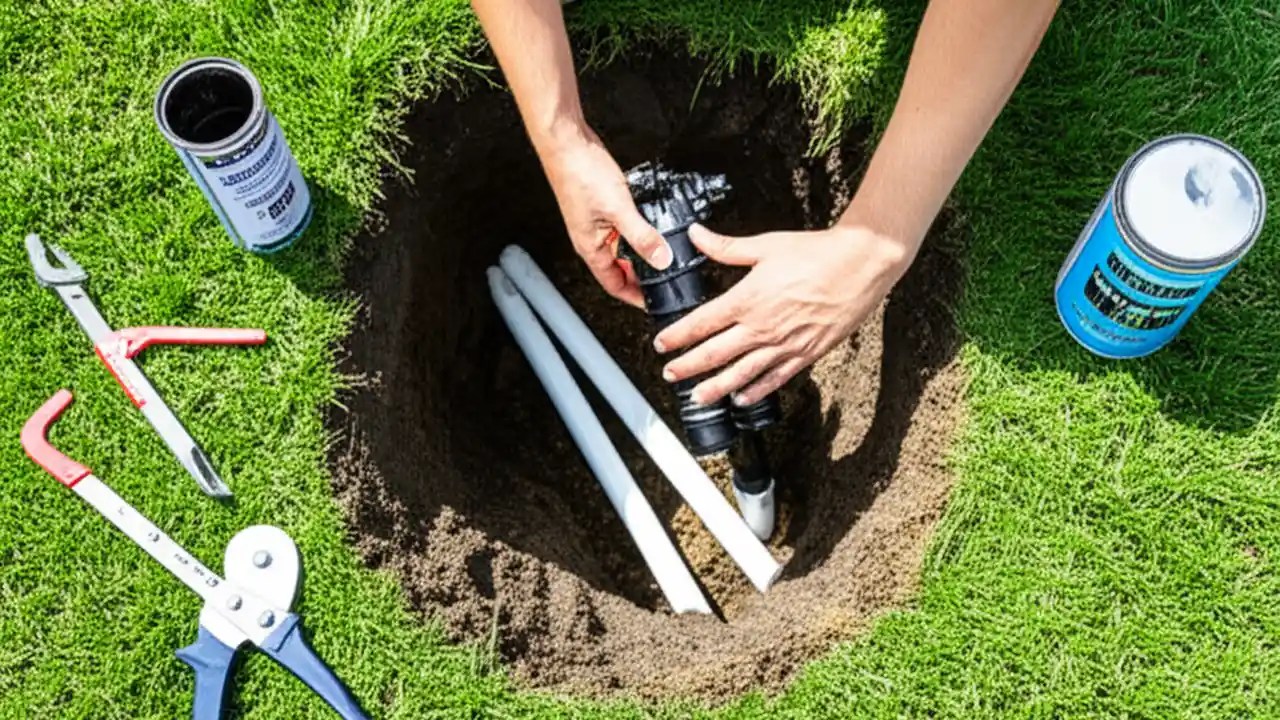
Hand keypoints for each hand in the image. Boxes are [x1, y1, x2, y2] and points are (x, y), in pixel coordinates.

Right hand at [540, 128, 670, 305]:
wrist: (567, 142)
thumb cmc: (580, 173)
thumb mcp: (619, 209)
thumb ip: (642, 236)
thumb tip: (662, 259)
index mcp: (590, 248)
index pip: (615, 285)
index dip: (636, 296)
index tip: (655, 300)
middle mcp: (592, 240)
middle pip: (621, 268)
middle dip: (643, 274)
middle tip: (668, 274)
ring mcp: (598, 224)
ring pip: (624, 247)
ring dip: (643, 250)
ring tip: (665, 250)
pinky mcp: (603, 207)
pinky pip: (624, 228)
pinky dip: (639, 230)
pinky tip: (653, 224)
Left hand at [654, 223, 915, 405]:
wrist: (860, 265)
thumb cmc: (816, 253)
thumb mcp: (765, 245)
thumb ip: (725, 247)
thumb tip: (695, 234)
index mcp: (747, 299)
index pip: (702, 322)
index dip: (678, 335)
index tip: (661, 344)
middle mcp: (762, 327)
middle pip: (715, 353)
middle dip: (688, 366)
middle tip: (670, 374)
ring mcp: (784, 344)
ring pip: (741, 373)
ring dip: (716, 387)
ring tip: (697, 397)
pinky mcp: (806, 353)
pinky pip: (775, 378)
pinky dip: (756, 391)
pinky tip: (741, 399)